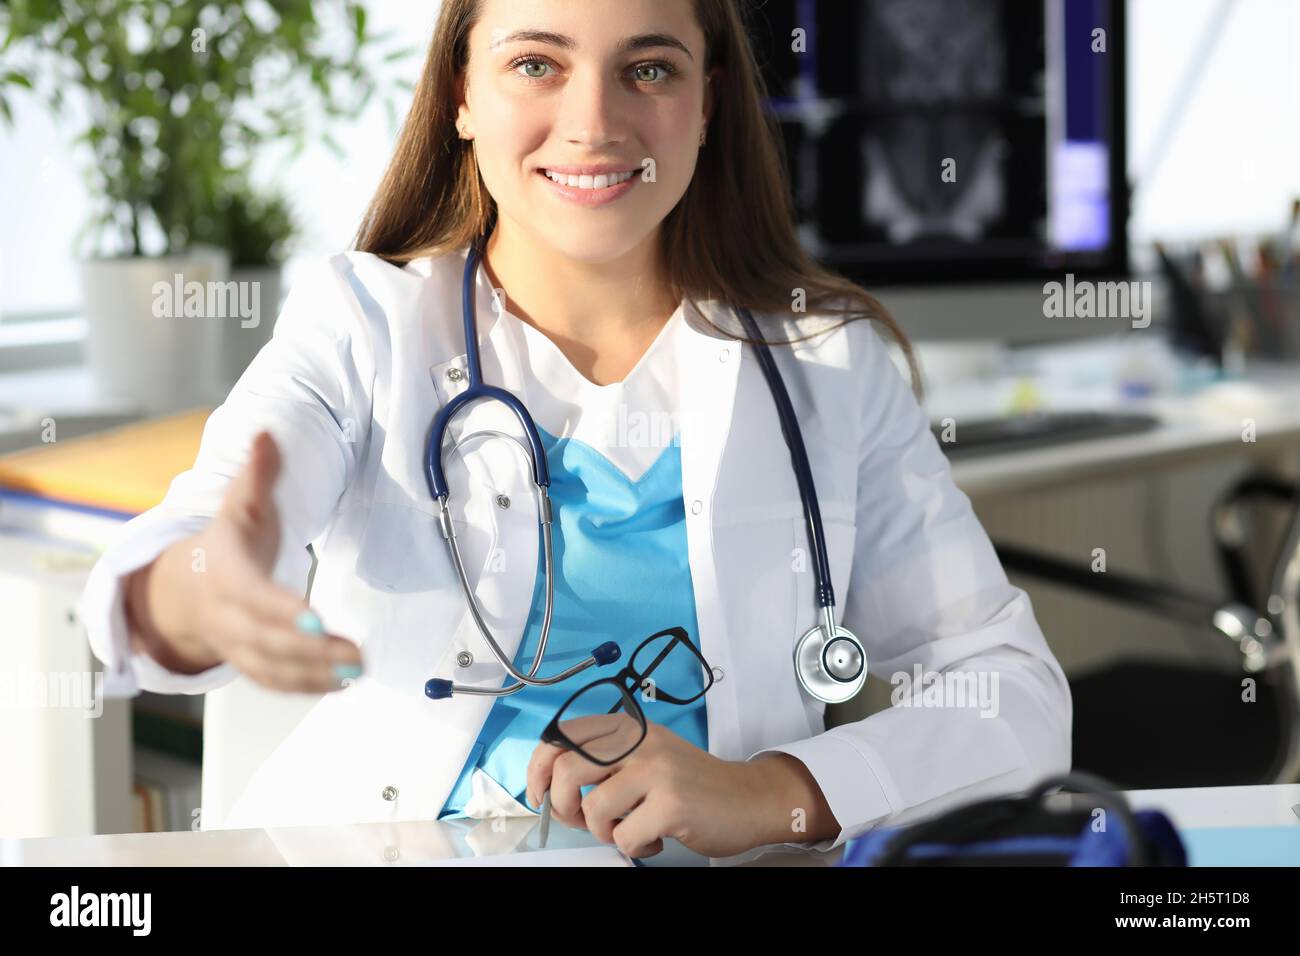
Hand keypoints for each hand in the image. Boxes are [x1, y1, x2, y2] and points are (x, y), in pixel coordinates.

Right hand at [134, 429, 361, 692]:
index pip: (251, 595)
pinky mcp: (248, 662)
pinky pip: (273, 682)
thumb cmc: (229, 542)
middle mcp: (225, 613)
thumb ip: (258, 472)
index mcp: (224, 570)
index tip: (317, 617)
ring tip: (356, 671)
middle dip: (308, 650)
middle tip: (353, 653)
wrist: (189, 586)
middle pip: (263, 639)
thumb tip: (266, 433)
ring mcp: (234, 642)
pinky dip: (306, 687)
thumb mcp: (242, 502)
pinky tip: (341, 684)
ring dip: (313, 675)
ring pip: (268, 668)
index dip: (281, 609)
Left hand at [525, 715, 838, 857]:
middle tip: (582, 820)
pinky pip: (625, 836)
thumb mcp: (645, 753)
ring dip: (603, 831)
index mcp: (626, 726)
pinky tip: (656, 837)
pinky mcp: (671, 803)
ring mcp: (656, 770)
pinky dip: (635, 846)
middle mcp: (639, 741)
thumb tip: (552, 784)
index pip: (561, 735)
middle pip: (567, 771)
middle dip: (564, 806)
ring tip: (628, 828)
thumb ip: (605, 758)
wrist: (748, 797)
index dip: (538, 768)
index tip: (539, 793)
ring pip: (593, 809)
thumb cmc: (691, 782)